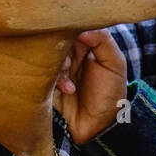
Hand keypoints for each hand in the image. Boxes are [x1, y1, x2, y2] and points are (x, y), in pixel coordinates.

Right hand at [54, 29, 127, 144]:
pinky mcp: (46, 85)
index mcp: (86, 46)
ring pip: (48, 57)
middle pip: (57, 41)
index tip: (73, 36)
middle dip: (61, 49)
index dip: (70, 30)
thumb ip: (102, 40)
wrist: (99, 128)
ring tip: (70, 76)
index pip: (73, 28)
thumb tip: (81, 27)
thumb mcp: (114, 64)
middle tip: (71, 61)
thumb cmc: (110, 94)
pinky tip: (69, 90)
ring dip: (59, 65)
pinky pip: (41, 75)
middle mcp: (70, 56)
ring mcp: (57, 70)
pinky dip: (55, 80)